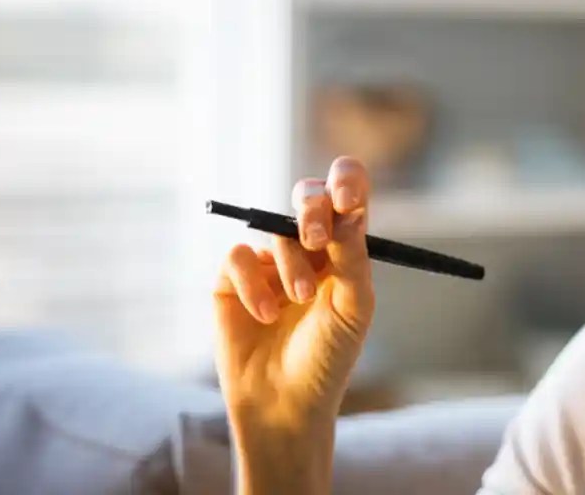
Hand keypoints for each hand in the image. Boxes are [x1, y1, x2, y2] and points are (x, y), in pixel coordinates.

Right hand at [213, 156, 375, 426]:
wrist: (286, 402)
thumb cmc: (328, 356)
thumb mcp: (353, 308)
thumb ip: (353, 258)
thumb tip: (352, 212)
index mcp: (345, 248)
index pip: (348, 194)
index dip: (346, 181)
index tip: (345, 198)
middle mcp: (307, 248)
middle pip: (308, 196)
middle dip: (312, 209)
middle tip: (315, 239)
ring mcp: (268, 261)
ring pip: (277, 231)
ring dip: (291, 265)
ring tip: (298, 300)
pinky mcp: (231, 279)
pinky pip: (238, 256)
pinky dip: (252, 284)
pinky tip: (264, 315)